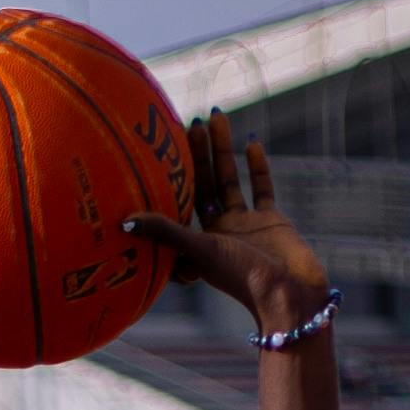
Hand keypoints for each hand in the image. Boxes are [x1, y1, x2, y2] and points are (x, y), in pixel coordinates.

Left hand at [127, 119, 329, 342]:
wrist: (287, 292)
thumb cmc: (240, 277)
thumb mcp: (198, 250)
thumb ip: (165, 233)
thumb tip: (123, 221)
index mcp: (200, 238)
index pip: (184, 197)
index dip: (178, 170)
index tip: (169, 141)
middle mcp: (221, 229)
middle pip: (207, 183)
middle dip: (200, 152)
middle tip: (192, 120)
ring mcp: (247, 224)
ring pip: (232, 179)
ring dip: (225, 150)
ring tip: (218, 117)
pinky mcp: (272, 221)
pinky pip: (262, 188)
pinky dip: (257, 167)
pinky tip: (251, 142)